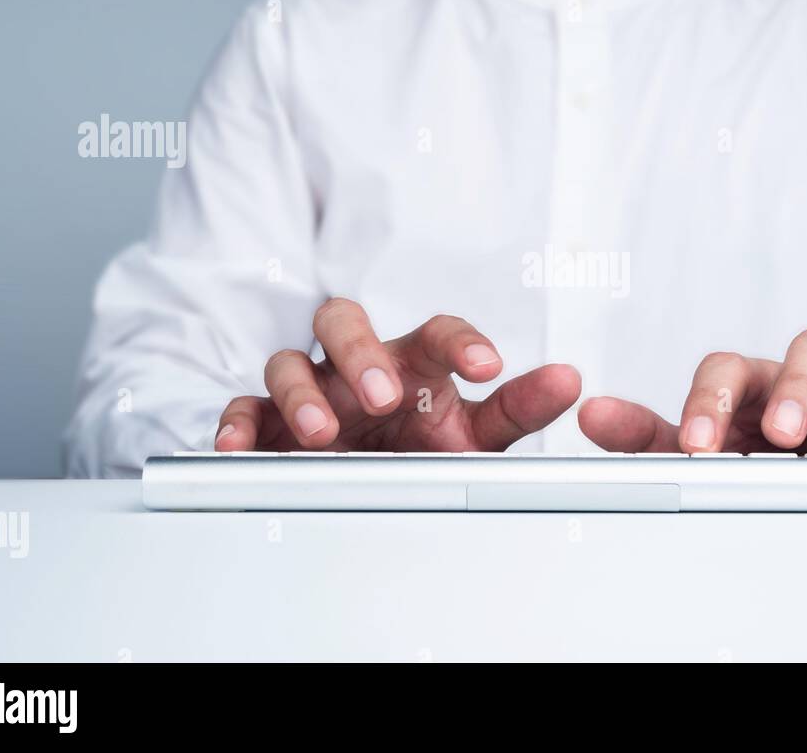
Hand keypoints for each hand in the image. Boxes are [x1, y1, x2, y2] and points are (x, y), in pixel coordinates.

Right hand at [215, 298, 580, 451]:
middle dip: (362, 352)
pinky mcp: (267, 423)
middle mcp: (357, 365)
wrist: (368, 483)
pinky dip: (236, 423)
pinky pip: (243, 408)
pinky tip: (239, 445)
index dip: (462, 343)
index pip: (436, 333)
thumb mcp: (475, 436)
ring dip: (302, 390)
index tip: (488, 368)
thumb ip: (518, 408)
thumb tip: (570, 380)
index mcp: (413, 362)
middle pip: (344, 321)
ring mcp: (310, 390)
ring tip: (322, 431)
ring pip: (288, 360)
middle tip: (385, 394)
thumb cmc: (421, 446)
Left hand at [578, 331, 806, 454]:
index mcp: (747, 383)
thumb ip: (643, 437)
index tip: (697, 445)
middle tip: (780, 435)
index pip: (727, 367)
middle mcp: (801, 376)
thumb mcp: (697, 453)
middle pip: (804, 349)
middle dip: (795, 389)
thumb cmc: (748, 460)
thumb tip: (590, 415)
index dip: (711, 399)